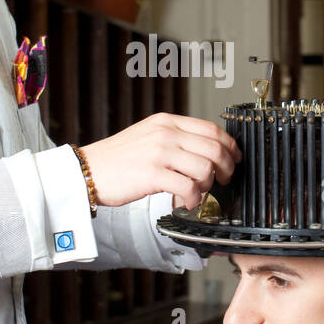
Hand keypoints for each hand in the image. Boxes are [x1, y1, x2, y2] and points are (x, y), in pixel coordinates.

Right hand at [79, 113, 241, 210]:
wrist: (88, 170)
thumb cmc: (118, 159)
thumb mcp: (148, 136)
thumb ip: (175, 138)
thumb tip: (205, 152)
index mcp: (167, 122)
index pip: (212, 128)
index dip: (230, 145)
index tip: (235, 158)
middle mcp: (166, 133)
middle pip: (214, 148)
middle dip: (227, 168)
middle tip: (224, 180)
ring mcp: (159, 153)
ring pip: (205, 168)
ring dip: (208, 185)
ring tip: (198, 192)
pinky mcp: (152, 174)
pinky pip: (189, 187)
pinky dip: (194, 198)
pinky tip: (186, 201)